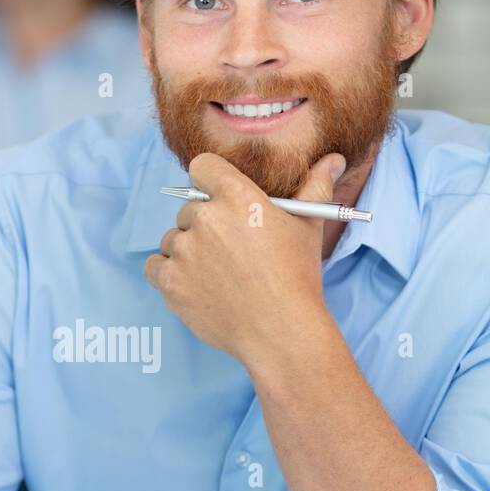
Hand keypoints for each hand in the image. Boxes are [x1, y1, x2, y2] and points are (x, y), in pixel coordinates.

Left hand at [144, 151, 345, 371]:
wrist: (280, 331)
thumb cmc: (296, 277)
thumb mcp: (308, 226)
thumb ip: (315, 187)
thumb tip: (334, 159)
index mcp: (237, 196)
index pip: (202, 167)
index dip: (208, 182)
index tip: (217, 200)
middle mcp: (205, 218)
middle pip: (189, 210)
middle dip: (204, 227)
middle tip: (228, 252)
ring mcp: (184, 250)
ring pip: (173, 239)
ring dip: (187, 252)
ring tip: (217, 275)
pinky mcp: (169, 280)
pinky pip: (155, 265)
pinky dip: (168, 273)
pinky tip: (193, 285)